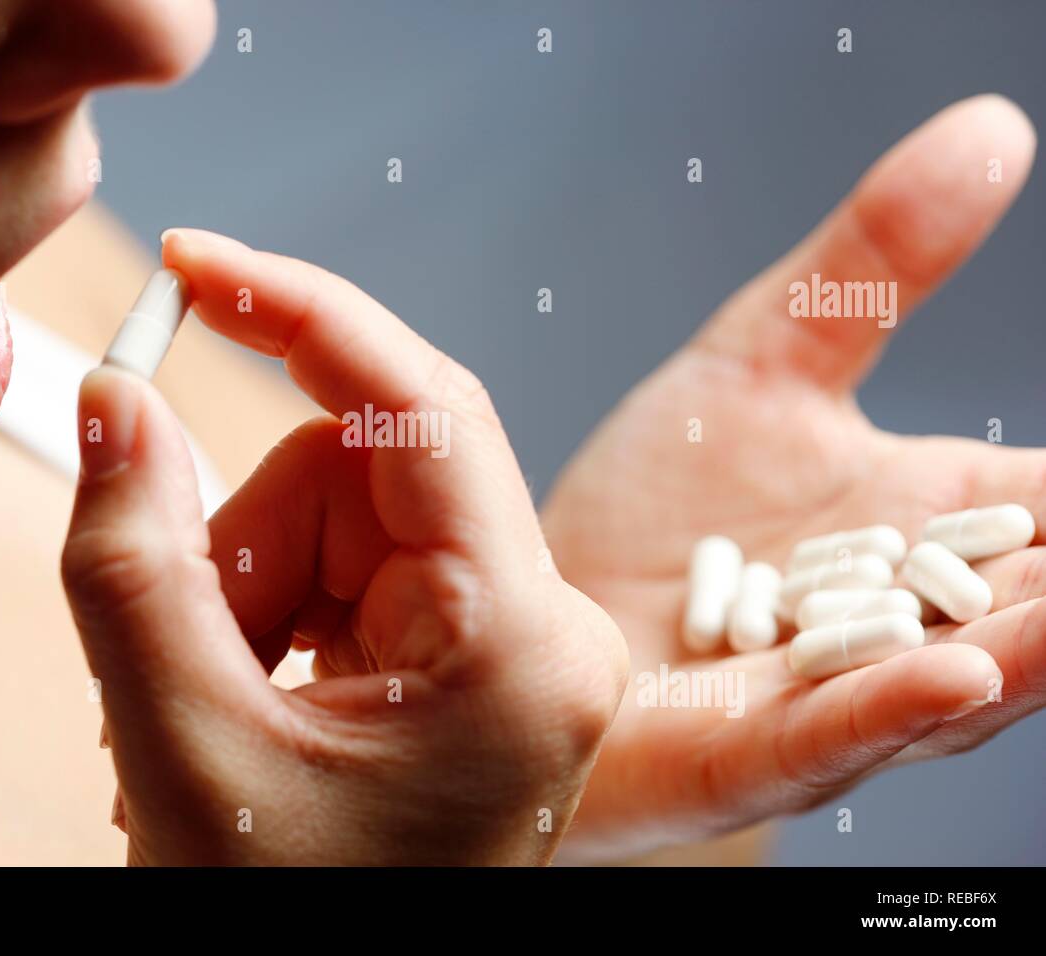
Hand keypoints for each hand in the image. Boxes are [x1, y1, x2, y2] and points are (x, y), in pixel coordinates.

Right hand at [61, 231, 626, 864]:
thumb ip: (133, 557)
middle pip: (366, 469)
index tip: (195, 263)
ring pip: (347, 514)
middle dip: (248, 529)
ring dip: (250, 580)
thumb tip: (119, 398)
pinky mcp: (470, 653)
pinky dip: (273, 605)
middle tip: (181, 632)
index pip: (424, 410)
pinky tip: (253, 694)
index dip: (302, 315)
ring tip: (218, 697)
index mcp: (519, 646)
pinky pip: (352, 565)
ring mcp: (512, 641)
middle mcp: (543, 629)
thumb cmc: (281, 917)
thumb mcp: (181, 742)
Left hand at [542, 94, 1042, 859]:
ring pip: (968, 680)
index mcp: (936, 533)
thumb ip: (873, 268)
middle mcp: (910, 622)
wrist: (541, 602)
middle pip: (1042, 602)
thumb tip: (994, 127)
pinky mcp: (749, 750)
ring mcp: (840, 699)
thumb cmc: (662, 513)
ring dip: (1038, 645)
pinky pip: (838, 736)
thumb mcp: (764, 367)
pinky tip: (956, 671)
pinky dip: (902, 706)